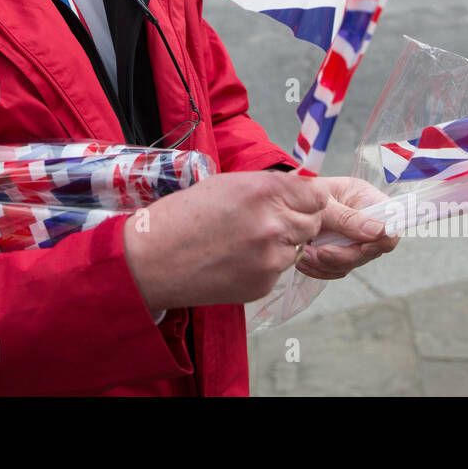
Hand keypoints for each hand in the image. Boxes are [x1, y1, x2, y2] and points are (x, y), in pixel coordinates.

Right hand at [122, 170, 328, 309]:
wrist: (152, 259)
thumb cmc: (182, 216)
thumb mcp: (225, 185)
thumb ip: (266, 188)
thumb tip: (295, 192)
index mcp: (264, 191)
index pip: (316, 195)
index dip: (306, 198)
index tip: (297, 201)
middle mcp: (273, 224)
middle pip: (313, 222)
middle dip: (297, 220)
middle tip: (269, 222)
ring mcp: (270, 258)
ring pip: (298, 247)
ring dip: (282, 244)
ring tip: (246, 241)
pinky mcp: (264, 283)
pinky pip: (279, 270)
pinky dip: (265, 265)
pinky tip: (236, 260)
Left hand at [295, 175, 399, 279]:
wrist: (283, 199)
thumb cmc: (305, 191)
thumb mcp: (325, 199)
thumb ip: (348, 216)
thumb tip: (379, 231)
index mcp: (370, 202)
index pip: (392, 225)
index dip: (381, 240)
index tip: (362, 245)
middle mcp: (365, 223)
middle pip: (371, 250)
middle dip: (346, 255)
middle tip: (322, 252)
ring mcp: (352, 240)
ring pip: (352, 263)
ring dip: (329, 264)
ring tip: (307, 254)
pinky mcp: (337, 252)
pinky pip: (335, 270)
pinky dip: (320, 269)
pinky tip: (304, 261)